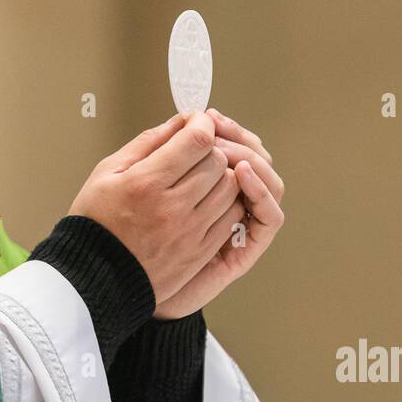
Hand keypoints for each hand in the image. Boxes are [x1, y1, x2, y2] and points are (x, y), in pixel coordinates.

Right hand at [69, 113, 245, 305]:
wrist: (97, 277)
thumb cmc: (97, 221)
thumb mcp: (108, 172)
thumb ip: (148, 143)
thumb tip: (180, 122)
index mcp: (147, 183)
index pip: (198, 141)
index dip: (202, 124)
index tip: (197, 123)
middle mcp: (173, 207)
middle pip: (218, 162)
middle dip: (211, 150)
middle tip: (196, 153)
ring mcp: (191, 232)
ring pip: (230, 189)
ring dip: (221, 177)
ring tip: (202, 178)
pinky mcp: (201, 252)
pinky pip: (231, 218)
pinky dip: (226, 204)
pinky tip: (207, 202)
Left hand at [153, 109, 284, 318]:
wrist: (130, 284)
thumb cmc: (133, 237)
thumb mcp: (144, 184)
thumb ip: (162, 152)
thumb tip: (186, 118)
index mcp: (210, 188)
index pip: (236, 148)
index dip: (228, 129)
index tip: (209, 117)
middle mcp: (233, 205)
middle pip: (260, 160)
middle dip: (242, 140)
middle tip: (219, 129)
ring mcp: (244, 226)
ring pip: (271, 184)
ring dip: (255, 161)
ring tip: (229, 151)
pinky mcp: (248, 248)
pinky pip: (270, 217)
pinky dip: (262, 193)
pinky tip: (242, 175)